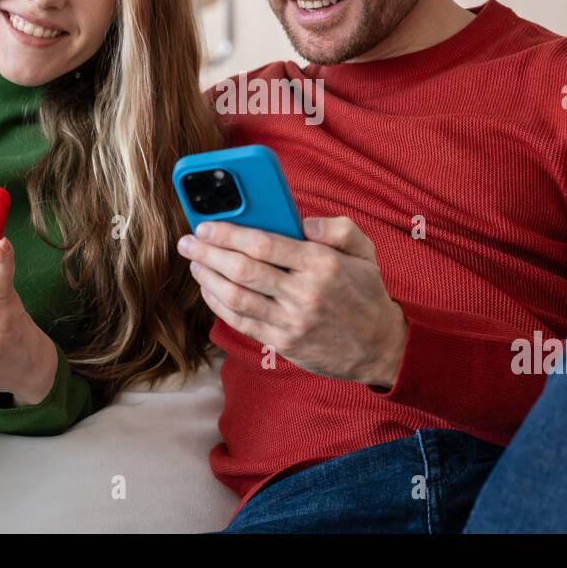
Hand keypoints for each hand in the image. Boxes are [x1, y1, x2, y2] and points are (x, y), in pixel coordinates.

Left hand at [176, 216, 408, 387]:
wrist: (379, 347)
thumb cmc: (365, 292)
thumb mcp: (364, 250)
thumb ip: (336, 227)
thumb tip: (300, 220)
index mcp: (322, 263)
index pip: (264, 244)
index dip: (229, 232)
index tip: (206, 224)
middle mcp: (304, 293)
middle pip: (243, 270)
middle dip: (209, 252)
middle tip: (188, 241)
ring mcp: (292, 321)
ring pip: (236, 297)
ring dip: (208, 278)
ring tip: (195, 263)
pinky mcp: (283, 343)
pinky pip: (241, 322)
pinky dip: (219, 304)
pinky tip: (209, 289)